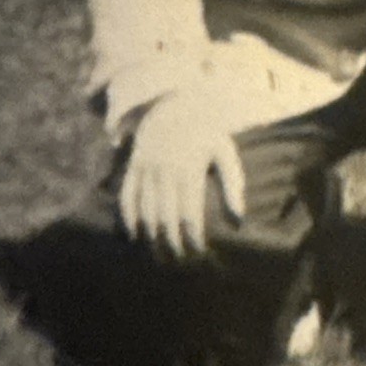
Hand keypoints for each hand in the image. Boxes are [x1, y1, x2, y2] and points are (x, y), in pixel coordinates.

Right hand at [118, 86, 245, 257]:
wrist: (178, 103)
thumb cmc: (208, 133)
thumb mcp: (225, 152)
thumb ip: (233, 185)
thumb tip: (239, 220)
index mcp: (191, 167)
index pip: (190, 214)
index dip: (192, 238)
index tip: (199, 252)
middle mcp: (166, 169)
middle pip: (166, 218)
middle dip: (172, 244)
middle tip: (179, 262)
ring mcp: (147, 167)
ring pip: (145, 212)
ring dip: (151, 238)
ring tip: (161, 256)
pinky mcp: (134, 165)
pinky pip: (126, 196)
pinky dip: (128, 219)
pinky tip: (135, 237)